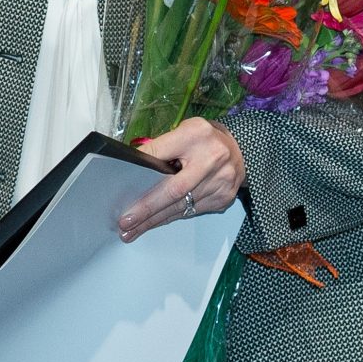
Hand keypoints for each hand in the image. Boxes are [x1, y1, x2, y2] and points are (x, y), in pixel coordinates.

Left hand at [119, 118, 245, 241]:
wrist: (241, 152)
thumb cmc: (204, 141)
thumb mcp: (183, 131)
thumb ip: (160, 147)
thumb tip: (133, 166)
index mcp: (197, 135)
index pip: (159, 153)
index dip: (139, 172)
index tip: (121, 190)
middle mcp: (212, 159)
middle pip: (173, 190)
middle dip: (147, 209)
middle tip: (125, 222)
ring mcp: (220, 182)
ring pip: (181, 206)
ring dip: (155, 220)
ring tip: (133, 230)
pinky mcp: (223, 199)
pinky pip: (191, 211)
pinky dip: (170, 217)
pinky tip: (155, 223)